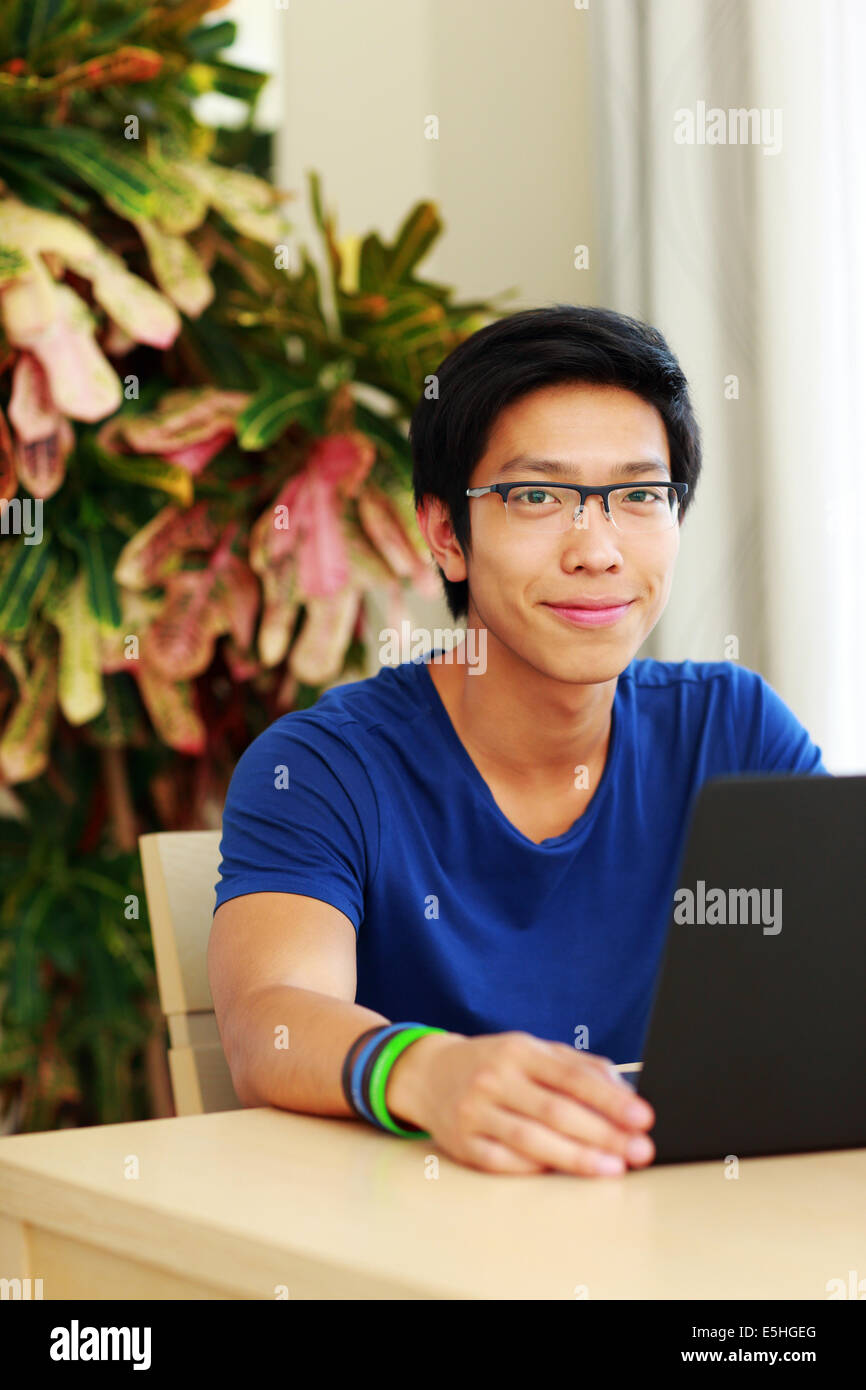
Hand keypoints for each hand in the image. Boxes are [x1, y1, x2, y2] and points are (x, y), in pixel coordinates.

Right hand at [386, 1030, 654, 1175]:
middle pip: (556, 1111)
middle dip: (603, 1133)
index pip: (570, 1077)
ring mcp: (476, 1113)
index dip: (609, 1099)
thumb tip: (623, 1092)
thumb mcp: (533, 1052)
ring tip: (613, 1167)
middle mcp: (494, 1079)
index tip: (642, 1116)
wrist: (428, 1074)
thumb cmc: (494, 1064)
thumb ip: (579, 1067)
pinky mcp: (463, 1145)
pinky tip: (566, 1173)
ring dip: (578, 1157)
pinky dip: (539, 1168)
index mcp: (518, 1051)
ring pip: (532, 1140)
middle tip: (639, 1150)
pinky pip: (506, 1162)